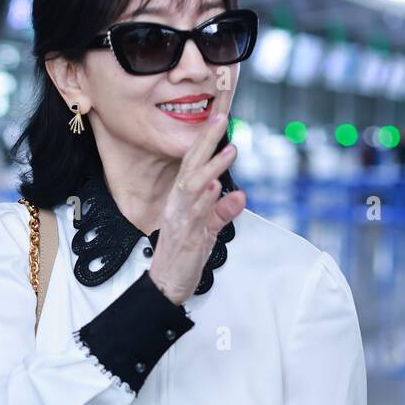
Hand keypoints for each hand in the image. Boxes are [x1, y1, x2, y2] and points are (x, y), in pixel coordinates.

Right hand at [148, 87, 246, 305]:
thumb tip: (239, 195)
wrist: (166, 285)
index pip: (193, 164)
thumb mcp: (207, 230)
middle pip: (190, 166)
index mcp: (181, 200)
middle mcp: (178, 205)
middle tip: (221, 118)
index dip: (205, 141)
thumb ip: (222, 212)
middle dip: (206, 141)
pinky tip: (215, 186)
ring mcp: (181, 220)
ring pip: (192, 186)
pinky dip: (206, 200)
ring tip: (229, 150)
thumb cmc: (183, 257)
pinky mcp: (186, 237)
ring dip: (211, 167)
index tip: (218, 119)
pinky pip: (195, 215)